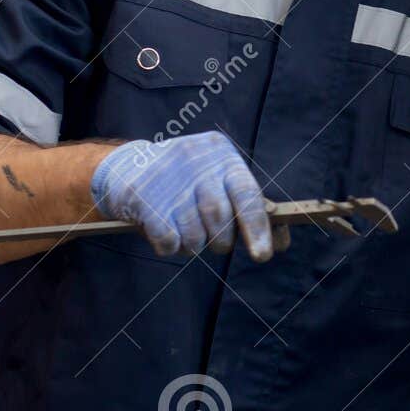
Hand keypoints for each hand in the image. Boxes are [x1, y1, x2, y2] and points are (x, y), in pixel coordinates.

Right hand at [91, 131, 274, 260]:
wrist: (127, 168)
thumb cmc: (187, 183)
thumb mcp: (220, 182)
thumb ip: (250, 209)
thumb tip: (282, 244)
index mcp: (222, 155)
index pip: (247, 194)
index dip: (258, 227)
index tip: (264, 255)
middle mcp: (197, 162)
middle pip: (221, 219)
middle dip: (222, 240)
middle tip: (216, 241)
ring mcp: (168, 179)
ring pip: (194, 235)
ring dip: (194, 245)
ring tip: (185, 230)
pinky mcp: (142, 198)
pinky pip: (169, 241)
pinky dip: (171, 246)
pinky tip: (164, 231)